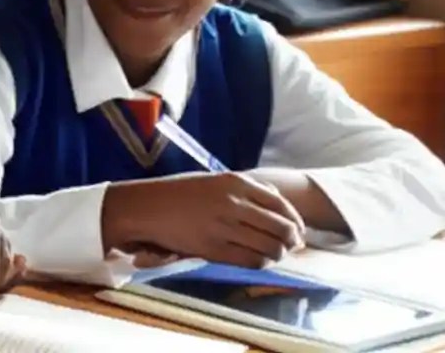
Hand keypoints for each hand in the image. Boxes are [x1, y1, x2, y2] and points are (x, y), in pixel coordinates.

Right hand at [102, 172, 306, 268]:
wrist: (145, 207)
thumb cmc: (178, 193)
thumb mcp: (213, 180)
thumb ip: (244, 189)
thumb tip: (276, 200)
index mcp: (235, 183)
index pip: (282, 204)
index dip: (296, 221)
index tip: (299, 231)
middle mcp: (233, 203)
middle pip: (281, 228)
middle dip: (293, 241)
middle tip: (293, 247)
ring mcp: (224, 227)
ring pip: (270, 247)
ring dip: (278, 254)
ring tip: (276, 255)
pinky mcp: (213, 249)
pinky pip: (251, 261)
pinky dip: (261, 264)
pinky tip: (259, 261)